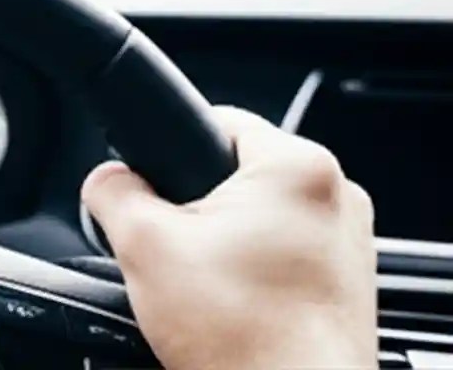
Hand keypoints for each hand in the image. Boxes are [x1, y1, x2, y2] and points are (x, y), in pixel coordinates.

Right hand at [82, 106, 375, 369]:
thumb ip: (112, 191)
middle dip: (194, 208)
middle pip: (234, 174)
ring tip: (203, 286)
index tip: (151, 191)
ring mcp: (349, 243)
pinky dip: (252, 273)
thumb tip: (106, 180)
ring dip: (222, 243)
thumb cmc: (241, 335)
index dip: (167, 153)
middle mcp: (337, 195)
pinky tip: (232, 306)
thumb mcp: (142, 245)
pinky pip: (283, 255)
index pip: (214, 120)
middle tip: (172, 252)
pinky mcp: (346, 284)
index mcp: (298, 166)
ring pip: (258, 217)